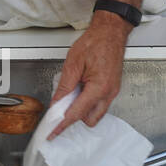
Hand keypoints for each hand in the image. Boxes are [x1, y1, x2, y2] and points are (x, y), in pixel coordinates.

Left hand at [49, 14, 128, 138]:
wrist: (111, 32)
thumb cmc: (96, 42)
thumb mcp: (73, 64)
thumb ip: (64, 87)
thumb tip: (56, 103)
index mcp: (99, 88)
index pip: (77, 113)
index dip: (63, 125)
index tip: (53, 133)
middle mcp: (109, 93)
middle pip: (89, 119)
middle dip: (75, 117)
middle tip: (60, 108)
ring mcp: (112, 91)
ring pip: (95, 113)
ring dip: (82, 109)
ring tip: (71, 94)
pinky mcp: (112, 88)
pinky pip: (99, 103)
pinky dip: (88, 101)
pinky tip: (79, 90)